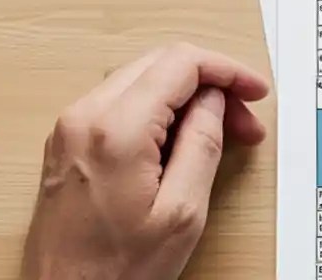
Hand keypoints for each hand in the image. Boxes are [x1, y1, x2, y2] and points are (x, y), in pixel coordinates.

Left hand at [21, 43, 270, 279]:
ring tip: (220, 135)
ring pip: (141, 80)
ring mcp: (70, 129)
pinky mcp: (67, 143)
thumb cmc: (114, 272)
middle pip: (160, 64)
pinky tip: (182, 141)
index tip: (254, 92)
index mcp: (115, 130)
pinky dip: (158, 111)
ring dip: (186, 97)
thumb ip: (202, 144)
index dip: (227, 70)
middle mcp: (84, 117)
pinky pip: (120, 103)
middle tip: (244, 121)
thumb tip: (214, 101)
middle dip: (211, 84)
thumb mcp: (181, 213)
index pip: (181, 63)